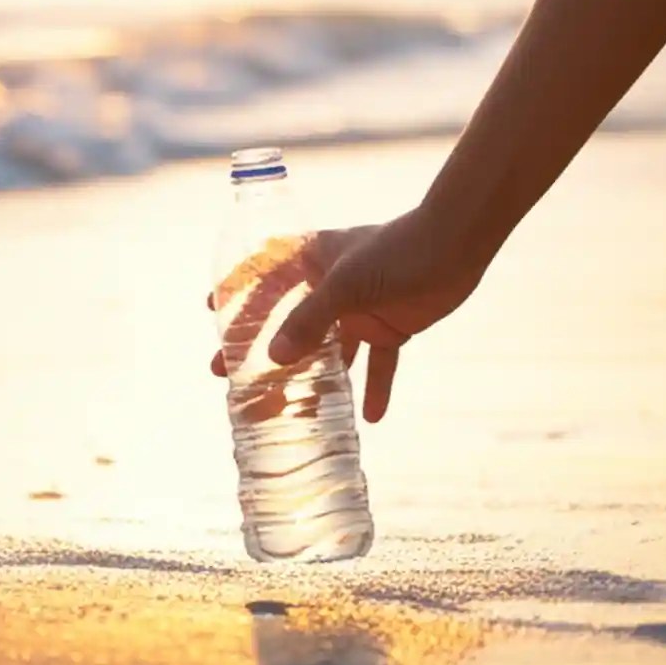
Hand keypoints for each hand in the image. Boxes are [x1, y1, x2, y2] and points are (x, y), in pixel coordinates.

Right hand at [209, 206, 482, 422]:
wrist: (455, 246)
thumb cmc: (394, 251)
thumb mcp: (343, 285)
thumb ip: (309, 320)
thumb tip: (274, 356)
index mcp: (311, 262)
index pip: (263, 277)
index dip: (236, 292)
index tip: (210, 308)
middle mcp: (330, 289)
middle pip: (287, 324)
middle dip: (261, 350)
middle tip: (230, 375)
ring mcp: (358, 311)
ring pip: (328, 353)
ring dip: (314, 380)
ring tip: (291, 411)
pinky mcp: (389, 327)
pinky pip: (378, 365)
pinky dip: (374, 388)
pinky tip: (370, 418)